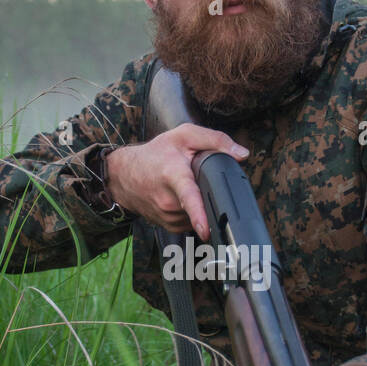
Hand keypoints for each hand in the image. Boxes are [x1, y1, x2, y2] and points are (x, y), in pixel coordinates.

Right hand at [105, 125, 248, 239]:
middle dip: (208, 193)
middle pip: (203, 204)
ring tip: (186, 187)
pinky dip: (192, 213)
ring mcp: (167, 216)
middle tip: (197, 178)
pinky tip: (182, 200)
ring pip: (198, 215)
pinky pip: (190, 223)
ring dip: (201, 203)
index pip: (188, 198)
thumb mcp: (184, 136)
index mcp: (174, 176)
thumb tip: (242, 154)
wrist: (124, 174)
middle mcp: (169, 200)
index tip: (205, 229)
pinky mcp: (168, 226)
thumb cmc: (155, 154)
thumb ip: (215, 140)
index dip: (198, 215)